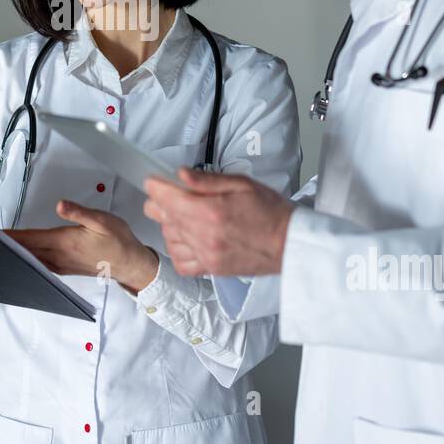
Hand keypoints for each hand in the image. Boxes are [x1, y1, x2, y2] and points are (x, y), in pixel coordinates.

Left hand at [5, 200, 159, 292]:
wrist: (130, 264)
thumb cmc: (118, 241)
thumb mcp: (102, 220)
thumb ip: (79, 212)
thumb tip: (60, 205)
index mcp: (65, 242)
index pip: (30, 238)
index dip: (10, 236)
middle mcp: (59, 256)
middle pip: (26, 250)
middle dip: (7, 245)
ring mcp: (61, 265)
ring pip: (31, 259)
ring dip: (15, 253)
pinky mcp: (65, 268)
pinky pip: (40, 265)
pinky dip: (27, 260)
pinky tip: (22, 258)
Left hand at [143, 168, 293, 276]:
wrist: (290, 242)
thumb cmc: (270, 211)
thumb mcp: (242, 184)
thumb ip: (207, 180)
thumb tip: (180, 175)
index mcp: (211, 211)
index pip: (167, 198)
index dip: (156, 186)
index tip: (154, 181)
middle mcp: (204, 235)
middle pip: (163, 217)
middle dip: (161, 202)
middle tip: (170, 194)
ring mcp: (206, 255)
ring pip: (168, 238)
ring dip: (169, 224)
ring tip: (182, 215)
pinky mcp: (211, 269)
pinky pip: (180, 262)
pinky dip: (177, 249)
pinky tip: (186, 238)